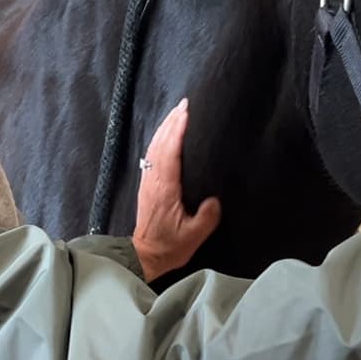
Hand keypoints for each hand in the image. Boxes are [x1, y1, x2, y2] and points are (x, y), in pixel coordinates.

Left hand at [133, 99, 221, 280]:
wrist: (146, 255)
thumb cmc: (169, 246)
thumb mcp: (193, 236)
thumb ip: (206, 217)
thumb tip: (214, 200)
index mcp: (165, 189)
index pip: (170, 153)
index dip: (177, 132)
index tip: (186, 114)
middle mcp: (154, 181)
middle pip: (160, 144)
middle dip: (172, 122)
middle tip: (184, 104)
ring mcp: (148, 182)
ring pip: (154, 147)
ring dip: (164, 128)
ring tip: (176, 112)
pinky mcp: (147, 185)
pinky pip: (152, 155)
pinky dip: (159, 139)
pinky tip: (165, 133)